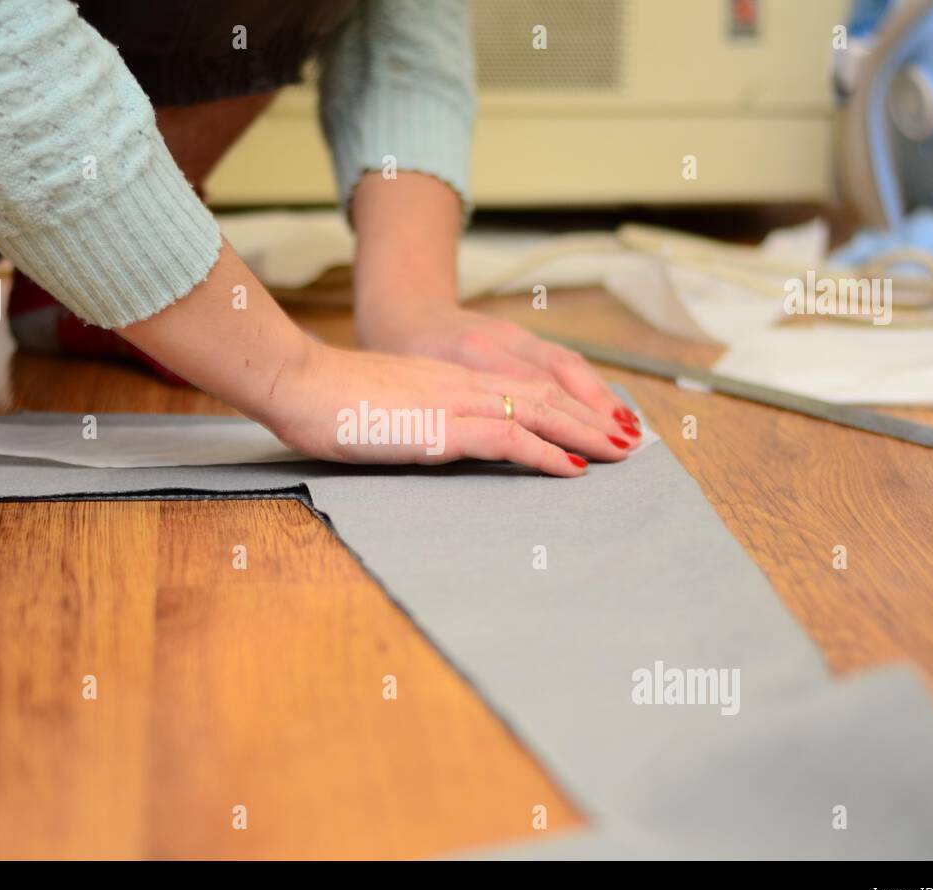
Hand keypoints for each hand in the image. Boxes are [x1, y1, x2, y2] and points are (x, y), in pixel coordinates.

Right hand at [260, 342, 635, 476]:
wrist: (302, 384)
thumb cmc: (333, 401)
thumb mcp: (391, 406)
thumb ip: (424, 416)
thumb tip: (440, 436)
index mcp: (453, 379)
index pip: (526, 388)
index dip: (569, 404)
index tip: (599, 421)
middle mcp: (465, 384)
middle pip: (546, 396)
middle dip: (593, 417)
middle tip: (630, 438)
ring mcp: (456, 403)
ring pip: (540, 413)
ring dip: (585, 434)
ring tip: (619, 453)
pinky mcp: (442, 429)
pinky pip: (508, 438)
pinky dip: (545, 454)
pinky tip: (571, 469)